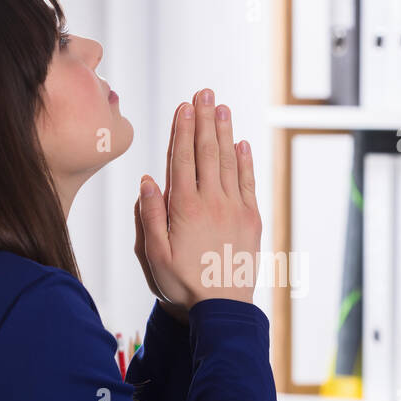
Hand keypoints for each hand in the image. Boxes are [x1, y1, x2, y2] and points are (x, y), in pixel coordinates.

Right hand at [134, 88, 260, 314]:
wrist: (222, 308)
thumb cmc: (183, 284)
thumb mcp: (154, 254)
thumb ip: (149, 215)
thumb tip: (148, 180)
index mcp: (184, 207)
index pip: (183, 158)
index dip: (183, 129)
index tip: (183, 106)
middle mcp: (212, 201)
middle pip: (207, 151)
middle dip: (204, 119)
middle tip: (204, 92)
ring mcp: (235, 208)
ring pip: (229, 161)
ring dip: (224, 131)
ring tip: (221, 107)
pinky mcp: (252, 219)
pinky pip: (248, 182)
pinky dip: (245, 160)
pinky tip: (241, 143)